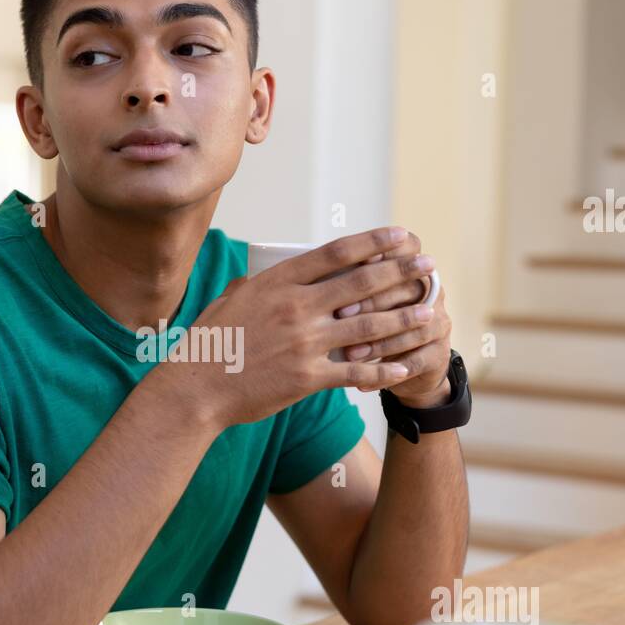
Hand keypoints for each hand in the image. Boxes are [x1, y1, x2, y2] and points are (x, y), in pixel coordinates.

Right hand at [155, 226, 442, 429]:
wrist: (194, 389)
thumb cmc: (208, 343)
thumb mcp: (229, 300)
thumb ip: (252, 286)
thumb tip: (258, 277)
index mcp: (278, 282)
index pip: (337, 253)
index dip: (374, 242)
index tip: (401, 236)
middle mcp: (296, 307)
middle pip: (362, 283)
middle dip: (402, 272)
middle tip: (429, 266)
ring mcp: (304, 343)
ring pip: (368, 326)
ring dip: (404, 318)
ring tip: (430, 312)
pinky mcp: (307, 378)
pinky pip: (356, 371)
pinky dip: (384, 370)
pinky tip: (405, 367)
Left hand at [331, 232, 452, 405]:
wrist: (401, 367)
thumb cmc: (370, 322)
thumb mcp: (359, 298)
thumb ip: (345, 281)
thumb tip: (312, 270)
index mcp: (410, 269)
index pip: (405, 250)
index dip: (380, 256)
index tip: (349, 265)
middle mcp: (430, 292)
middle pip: (406, 289)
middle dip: (371, 302)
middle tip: (339, 314)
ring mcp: (438, 323)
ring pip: (411, 329)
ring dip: (378, 343)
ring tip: (348, 354)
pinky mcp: (437, 355)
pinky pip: (412, 364)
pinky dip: (383, 376)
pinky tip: (360, 384)